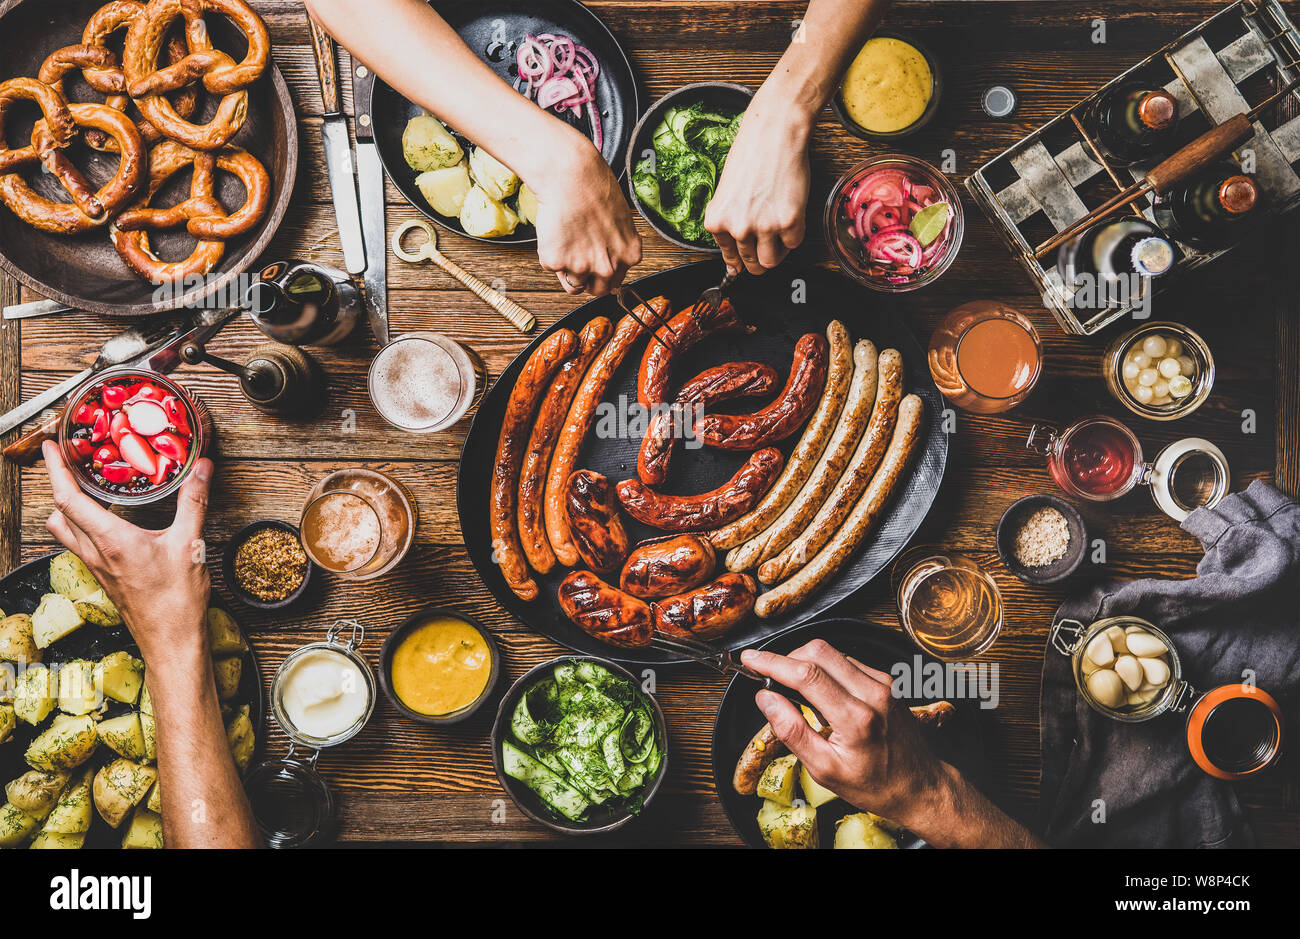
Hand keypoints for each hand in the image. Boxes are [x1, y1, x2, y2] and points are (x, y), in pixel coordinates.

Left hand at [42, 440, 213, 674]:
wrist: (171, 640)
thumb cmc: (177, 600)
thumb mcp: (190, 544)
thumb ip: (193, 502)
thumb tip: (201, 470)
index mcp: (111, 540)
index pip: (69, 498)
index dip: (56, 469)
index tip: (53, 447)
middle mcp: (96, 552)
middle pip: (59, 512)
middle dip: (58, 482)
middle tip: (68, 462)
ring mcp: (97, 567)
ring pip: (64, 531)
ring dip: (66, 507)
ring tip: (82, 488)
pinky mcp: (105, 577)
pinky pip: (81, 544)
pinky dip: (82, 525)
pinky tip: (105, 521)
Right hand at [531, 132, 641, 296]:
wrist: (570, 174)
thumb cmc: (595, 187)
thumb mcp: (621, 220)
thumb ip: (617, 246)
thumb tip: (610, 263)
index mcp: (629, 255)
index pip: (616, 282)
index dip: (602, 272)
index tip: (594, 260)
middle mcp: (608, 266)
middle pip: (597, 290)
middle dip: (587, 278)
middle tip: (577, 255)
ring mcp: (581, 267)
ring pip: (574, 285)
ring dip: (568, 268)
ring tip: (566, 239)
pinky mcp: (556, 262)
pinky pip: (551, 268)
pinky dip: (549, 253)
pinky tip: (555, 231)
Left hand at [704, 94, 811, 275]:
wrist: (774, 133)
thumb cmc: (751, 154)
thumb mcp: (727, 193)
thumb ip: (729, 223)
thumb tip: (735, 254)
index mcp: (716, 222)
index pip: (730, 258)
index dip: (741, 261)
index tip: (746, 263)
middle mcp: (737, 227)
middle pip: (751, 265)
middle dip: (759, 261)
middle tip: (767, 249)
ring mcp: (763, 227)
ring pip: (770, 261)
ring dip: (777, 252)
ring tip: (779, 235)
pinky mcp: (789, 222)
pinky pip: (793, 243)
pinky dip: (794, 235)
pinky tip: (790, 218)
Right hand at [740, 639, 945, 828]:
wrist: (918, 786)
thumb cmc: (874, 784)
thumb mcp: (825, 770)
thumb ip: (791, 731)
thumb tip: (766, 699)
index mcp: (856, 718)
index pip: (806, 674)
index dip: (772, 662)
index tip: (750, 659)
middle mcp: (873, 693)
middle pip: (818, 651)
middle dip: (787, 658)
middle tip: (771, 677)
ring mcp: (883, 684)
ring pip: (832, 653)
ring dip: (807, 664)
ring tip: (801, 695)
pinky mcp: (887, 681)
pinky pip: (847, 662)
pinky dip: (827, 670)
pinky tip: (826, 696)